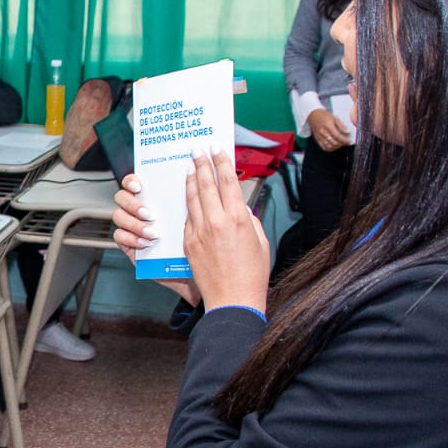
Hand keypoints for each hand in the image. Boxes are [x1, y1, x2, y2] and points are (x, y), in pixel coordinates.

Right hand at [111, 174, 199, 305]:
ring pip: (118, 216)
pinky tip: (146, 243)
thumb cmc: (195, 244)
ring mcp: (132, 228)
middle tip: (150, 214)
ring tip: (152, 233)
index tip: (140, 186)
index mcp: (154, 200)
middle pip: (122, 197)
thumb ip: (184, 201)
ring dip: (134, 223)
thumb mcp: (192, 219)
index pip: (134, 182)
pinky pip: (119, 237)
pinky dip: (131, 239)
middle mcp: (140, 211)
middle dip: (133, 204)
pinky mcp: (128, 245)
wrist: (192, 270)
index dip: (132, 181)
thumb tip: (186, 181)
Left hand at [183, 149, 268, 313]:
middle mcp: (216, 222)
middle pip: (206, 184)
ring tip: (189, 166)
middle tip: (197, 149)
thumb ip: (248, 219)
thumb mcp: (260, 241)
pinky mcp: (189, 243)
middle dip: (201, 163)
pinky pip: (188, 218)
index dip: (221, 161)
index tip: (216, 148)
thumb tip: (238, 206)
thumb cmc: (251, 274)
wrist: (233, 299)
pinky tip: (188, 196)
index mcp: (237, 219)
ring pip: (192, 198)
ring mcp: (199, 232)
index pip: (227, 181)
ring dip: (190, 180)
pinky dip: (188, 204)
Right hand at [305, 108, 352, 151]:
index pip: (337, 136)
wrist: (312, 115)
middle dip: (341, 144)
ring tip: (340, 144)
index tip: (349, 141)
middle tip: (346, 142)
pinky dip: (330, 148)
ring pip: (329, 146)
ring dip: (336, 147)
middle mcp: (323, 132)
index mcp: (328, 125)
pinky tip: (334, 146)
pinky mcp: (317, 139)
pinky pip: (324, 147)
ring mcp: (319, 137)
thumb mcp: (334, 117)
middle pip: (334, 142)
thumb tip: (347, 132)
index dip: (344, 140)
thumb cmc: (323, 115)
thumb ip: (341, 125)